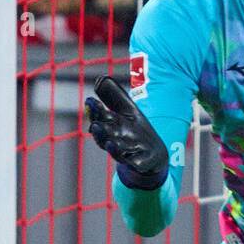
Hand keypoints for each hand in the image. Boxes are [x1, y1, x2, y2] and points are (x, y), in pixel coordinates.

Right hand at [85, 74, 168, 189]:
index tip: (90, 100)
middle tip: (94, 121)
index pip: (101, 116)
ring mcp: (123, 152)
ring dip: (105, 140)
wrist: (153, 157)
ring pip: (111, 146)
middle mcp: (115, 139)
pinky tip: (114, 148)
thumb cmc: (137, 132)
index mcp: (112, 125)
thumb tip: (101, 79)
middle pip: (103, 132)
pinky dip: (119, 156)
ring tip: (101, 132)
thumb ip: (116, 97)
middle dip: (98, 126)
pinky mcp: (134, 163)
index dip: (95, 110)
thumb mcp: (129, 111)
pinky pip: (126, 160)